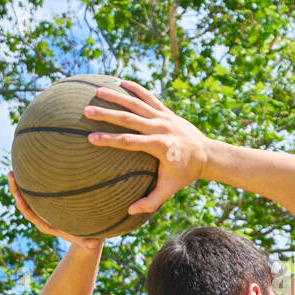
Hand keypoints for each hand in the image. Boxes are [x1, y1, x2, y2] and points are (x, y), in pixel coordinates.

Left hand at [7, 173, 101, 251]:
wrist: (84, 238)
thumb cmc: (87, 237)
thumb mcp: (89, 240)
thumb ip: (91, 244)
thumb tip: (93, 246)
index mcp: (45, 225)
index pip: (30, 214)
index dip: (23, 205)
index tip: (18, 196)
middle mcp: (40, 217)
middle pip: (22, 203)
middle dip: (15, 190)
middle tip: (10, 174)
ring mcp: (41, 209)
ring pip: (24, 196)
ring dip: (18, 184)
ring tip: (12, 170)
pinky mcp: (45, 202)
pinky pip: (32, 192)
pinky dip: (28, 182)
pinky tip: (27, 169)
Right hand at [83, 80, 209, 215]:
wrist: (207, 154)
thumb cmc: (185, 174)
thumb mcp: (170, 190)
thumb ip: (150, 201)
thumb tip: (129, 212)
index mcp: (160, 146)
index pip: (129, 142)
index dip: (109, 140)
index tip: (91, 139)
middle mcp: (161, 128)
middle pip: (129, 119)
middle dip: (107, 114)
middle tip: (87, 111)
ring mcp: (164, 117)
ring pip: (137, 104)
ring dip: (117, 97)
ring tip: (97, 91)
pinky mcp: (166, 112)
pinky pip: (149, 97)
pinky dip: (136, 89)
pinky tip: (120, 83)